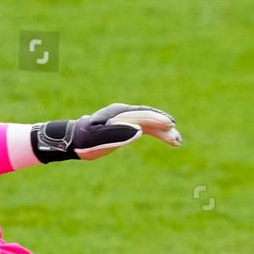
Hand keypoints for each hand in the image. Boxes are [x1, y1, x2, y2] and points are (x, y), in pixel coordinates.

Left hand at [32, 103, 181, 162]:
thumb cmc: (86, 141)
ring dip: (164, 131)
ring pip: (150, 123)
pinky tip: (169, 139)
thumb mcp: (98, 140)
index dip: (156, 120)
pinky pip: (147, 127)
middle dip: (164, 126)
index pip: (141, 115)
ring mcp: (127, 118)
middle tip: (177, 138)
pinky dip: (158, 133)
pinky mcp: (128, 126)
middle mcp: (124, 112)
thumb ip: (118, 134)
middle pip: (148, 117)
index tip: (171, 125)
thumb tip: (139, 131)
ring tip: (178, 141)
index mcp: (117, 113)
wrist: (76, 139)